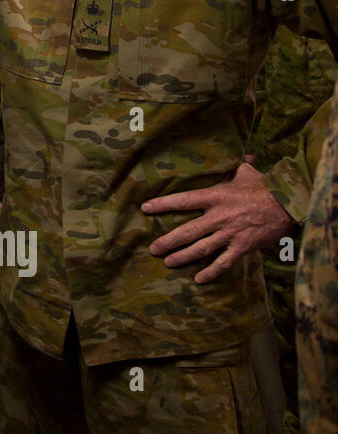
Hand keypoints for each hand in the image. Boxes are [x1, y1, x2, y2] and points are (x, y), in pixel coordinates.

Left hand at [144, 160, 295, 283]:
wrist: (289, 204)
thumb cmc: (266, 187)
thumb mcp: (247, 173)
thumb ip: (237, 166)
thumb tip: (242, 154)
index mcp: (216, 196)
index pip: (183, 200)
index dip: (163, 204)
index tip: (145, 208)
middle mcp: (219, 217)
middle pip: (187, 231)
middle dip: (168, 241)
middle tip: (153, 249)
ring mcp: (230, 234)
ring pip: (201, 249)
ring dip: (183, 257)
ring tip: (168, 262)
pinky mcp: (243, 247)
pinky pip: (224, 262)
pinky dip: (211, 272)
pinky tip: (199, 279)